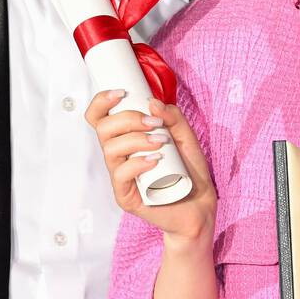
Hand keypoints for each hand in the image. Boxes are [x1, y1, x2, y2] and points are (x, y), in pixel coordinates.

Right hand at [84, 90, 216, 245]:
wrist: (200, 205)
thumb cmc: (189, 171)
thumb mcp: (186, 137)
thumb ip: (173, 117)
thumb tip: (153, 102)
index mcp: (125, 139)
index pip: (99, 118)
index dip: (101, 101)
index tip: (121, 93)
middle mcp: (118, 157)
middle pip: (103, 129)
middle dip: (128, 119)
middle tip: (154, 123)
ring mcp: (119, 177)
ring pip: (111, 150)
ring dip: (136, 140)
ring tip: (161, 143)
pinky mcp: (125, 197)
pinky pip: (120, 175)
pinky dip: (137, 163)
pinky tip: (155, 161)